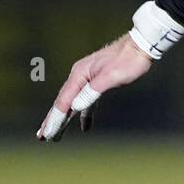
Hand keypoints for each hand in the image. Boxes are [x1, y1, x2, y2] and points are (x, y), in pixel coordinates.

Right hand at [36, 33, 153, 140]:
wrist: (141, 46)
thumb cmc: (128, 60)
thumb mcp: (110, 77)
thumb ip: (92, 92)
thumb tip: (75, 107)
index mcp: (79, 75)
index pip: (63, 101)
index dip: (54, 119)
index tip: (47, 134)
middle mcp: (80, 76)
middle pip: (64, 102)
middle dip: (53, 120)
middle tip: (43, 137)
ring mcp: (88, 78)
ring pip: (74, 102)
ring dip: (66, 119)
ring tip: (57, 134)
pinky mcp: (98, 81)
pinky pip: (87, 100)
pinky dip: (84, 114)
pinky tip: (85, 125)